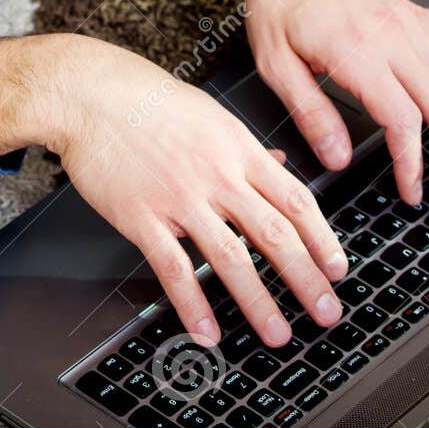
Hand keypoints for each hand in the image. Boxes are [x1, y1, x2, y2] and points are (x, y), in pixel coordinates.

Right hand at [0, 33, 347, 346]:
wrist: (91, 95)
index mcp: (238, 149)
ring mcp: (180, 198)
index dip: (322, 239)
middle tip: (327, 311)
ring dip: (259, 301)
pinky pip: (173, 267)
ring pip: (231, 257)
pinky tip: (207, 330)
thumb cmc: (148, 101)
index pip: (295, 200)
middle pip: (275, 233)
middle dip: (305, 279)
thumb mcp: (211, 114)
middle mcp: (217, 175)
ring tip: (278, 333)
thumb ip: (247, 145)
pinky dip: (193, 304)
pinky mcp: (142, 216)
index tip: (337, 268)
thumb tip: (280, 162)